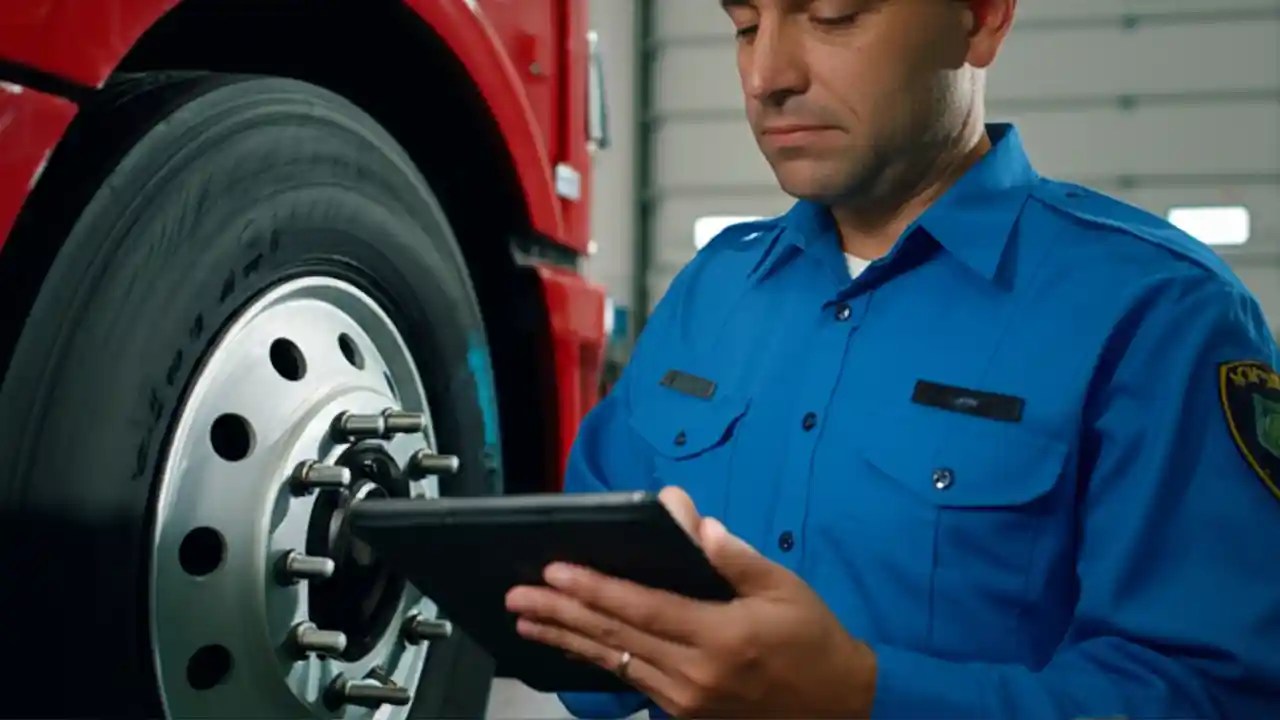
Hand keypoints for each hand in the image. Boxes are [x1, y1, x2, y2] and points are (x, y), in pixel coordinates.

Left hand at [504, 487, 877, 717]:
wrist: (838, 707)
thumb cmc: (811, 639)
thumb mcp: (784, 589)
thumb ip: (736, 558)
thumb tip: (695, 522)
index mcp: (719, 636)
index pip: (642, 608)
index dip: (595, 590)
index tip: (555, 571)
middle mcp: (695, 673)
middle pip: (616, 639)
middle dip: (562, 614)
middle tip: (518, 596)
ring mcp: (686, 701)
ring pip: (615, 663)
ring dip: (566, 639)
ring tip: (526, 620)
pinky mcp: (684, 716)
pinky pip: (630, 682)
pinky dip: (596, 661)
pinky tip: (569, 647)